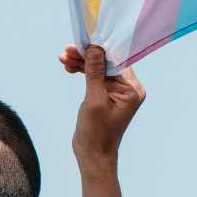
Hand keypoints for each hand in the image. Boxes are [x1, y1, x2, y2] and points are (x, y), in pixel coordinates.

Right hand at [62, 45, 144, 169]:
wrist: (92, 155)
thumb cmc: (96, 132)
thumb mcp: (94, 100)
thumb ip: (95, 73)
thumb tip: (95, 48)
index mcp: (132, 90)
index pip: (116, 61)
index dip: (99, 50)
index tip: (84, 41)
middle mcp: (128, 89)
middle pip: (106, 63)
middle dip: (86, 56)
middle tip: (68, 50)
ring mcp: (116, 92)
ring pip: (98, 69)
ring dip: (81, 63)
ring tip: (63, 57)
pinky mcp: (105, 95)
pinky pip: (95, 78)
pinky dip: (82, 72)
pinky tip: (69, 67)